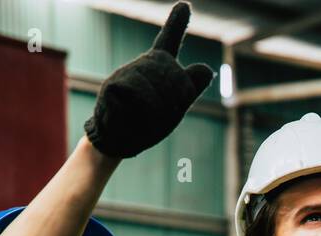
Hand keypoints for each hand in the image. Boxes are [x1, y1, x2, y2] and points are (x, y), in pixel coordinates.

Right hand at [84, 2, 213, 158]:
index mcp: (160, 66)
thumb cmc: (147, 122)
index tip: (185, 5)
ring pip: (158, 95)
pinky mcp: (114, 83)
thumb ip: (191, 86)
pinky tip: (127, 115)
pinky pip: (139, 101)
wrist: (117, 137)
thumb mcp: (174, 106)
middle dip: (173, 105)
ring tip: (141, 117)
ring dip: (156, 115)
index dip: (177, 22)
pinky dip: (138, 116)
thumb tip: (206, 68)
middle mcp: (144, 63)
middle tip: (157, 116)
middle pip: (177, 81)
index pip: (170, 39)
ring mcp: (128, 71)